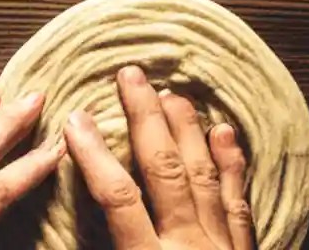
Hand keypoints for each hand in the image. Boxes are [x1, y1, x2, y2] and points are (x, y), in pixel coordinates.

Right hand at [64, 65, 255, 249]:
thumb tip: (71, 236)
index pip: (117, 197)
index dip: (94, 155)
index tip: (75, 120)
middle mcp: (188, 245)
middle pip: (164, 170)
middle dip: (146, 118)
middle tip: (131, 76)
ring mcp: (221, 246)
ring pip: (202, 176)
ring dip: (186, 131)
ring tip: (172, 95)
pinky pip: (238, 202)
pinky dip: (231, 166)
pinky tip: (225, 134)